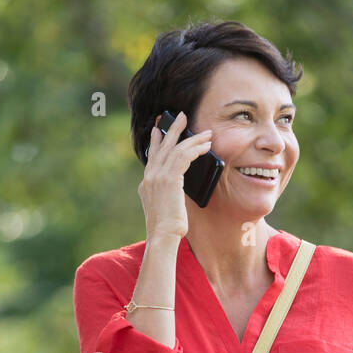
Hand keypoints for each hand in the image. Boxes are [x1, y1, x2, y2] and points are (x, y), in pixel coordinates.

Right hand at [138, 111, 213, 240]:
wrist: (162, 236)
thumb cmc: (167, 228)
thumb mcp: (164, 207)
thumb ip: (168, 193)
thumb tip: (177, 186)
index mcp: (146, 183)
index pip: (151, 156)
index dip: (156, 141)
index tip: (158, 129)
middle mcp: (149, 176)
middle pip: (162, 146)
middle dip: (172, 129)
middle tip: (180, 116)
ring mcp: (157, 176)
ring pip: (176, 148)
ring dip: (192, 139)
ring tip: (205, 133)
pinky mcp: (169, 179)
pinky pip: (183, 156)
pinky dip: (196, 149)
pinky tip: (206, 147)